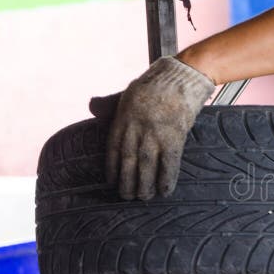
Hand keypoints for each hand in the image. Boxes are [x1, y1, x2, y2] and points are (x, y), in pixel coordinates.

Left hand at [89, 56, 214, 200]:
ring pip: (146, 164)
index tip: (111, 181)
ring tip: (143, 197)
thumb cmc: (156, 83)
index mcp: (124, 116)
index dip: (112, 167)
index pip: (113, 147)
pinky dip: (167, 178)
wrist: (182, 76)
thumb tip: (91, 107)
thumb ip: (110, 103)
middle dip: (127, 180)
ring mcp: (156, 133)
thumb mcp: (128, 91)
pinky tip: (165, 190)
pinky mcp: (175, 136)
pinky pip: (170, 162)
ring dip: (144, 184)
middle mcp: (137, 127)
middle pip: (129, 159)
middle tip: (126, 196)